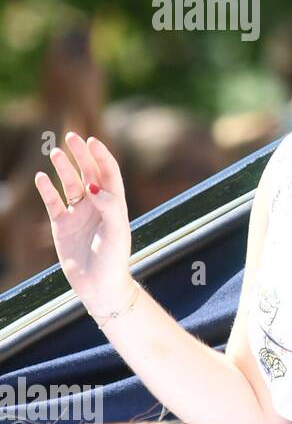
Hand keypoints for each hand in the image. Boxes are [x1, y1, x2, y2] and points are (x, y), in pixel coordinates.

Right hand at [32, 132, 132, 317]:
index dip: (101, 156)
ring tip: (55, 152)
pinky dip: (47, 189)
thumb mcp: (117, 232)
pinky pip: (53, 202)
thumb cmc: (114, 259)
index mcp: (115, 204)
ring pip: (70, 184)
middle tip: (71, 137)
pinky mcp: (62, 226)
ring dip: (63, 169)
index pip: (108, 173)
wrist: (99, 286)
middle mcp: (97, 206)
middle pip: (88, 173)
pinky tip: (41, 176)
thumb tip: (93, 187)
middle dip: (81, 155)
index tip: (92, 141)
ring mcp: (79, 214)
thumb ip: (109, 207)